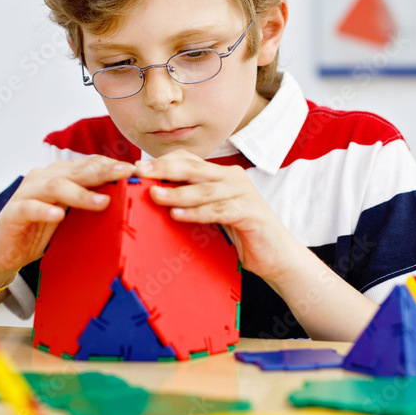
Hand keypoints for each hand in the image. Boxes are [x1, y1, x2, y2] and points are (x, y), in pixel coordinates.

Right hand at [0, 156, 134, 284]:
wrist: (2, 249)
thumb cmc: (40, 228)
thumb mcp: (71, 214)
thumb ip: (91, 202)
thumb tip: (127, 198)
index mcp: (60, 175)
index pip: (89, 164)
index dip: (112, 165)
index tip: (137, 170)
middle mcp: (44, 178)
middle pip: (77, 171)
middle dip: (104, 171)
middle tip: (127, 174)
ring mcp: (27, 193)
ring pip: (56, 186)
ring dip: (81, 193)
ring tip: (102, 201)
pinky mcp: (13, 212)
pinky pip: (30, 208)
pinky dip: (45, 210)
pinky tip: (58, 215)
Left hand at [135, 150, 300, 283]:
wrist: (277, 254)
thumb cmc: (241, 233)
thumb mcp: (213, 212)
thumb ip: (193, 200)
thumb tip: (156, 195)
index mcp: (222, 175)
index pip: (189, 160)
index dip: (163, 161)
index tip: (138, 167)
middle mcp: (233, 178)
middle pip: (193, 169)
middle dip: (164, 169)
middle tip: (141, 172)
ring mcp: (243, 194)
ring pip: (204, 190)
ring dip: (177, 193)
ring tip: (155, 196)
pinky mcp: (250, 213)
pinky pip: (218, 210)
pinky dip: (197, 213)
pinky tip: (178, 215)